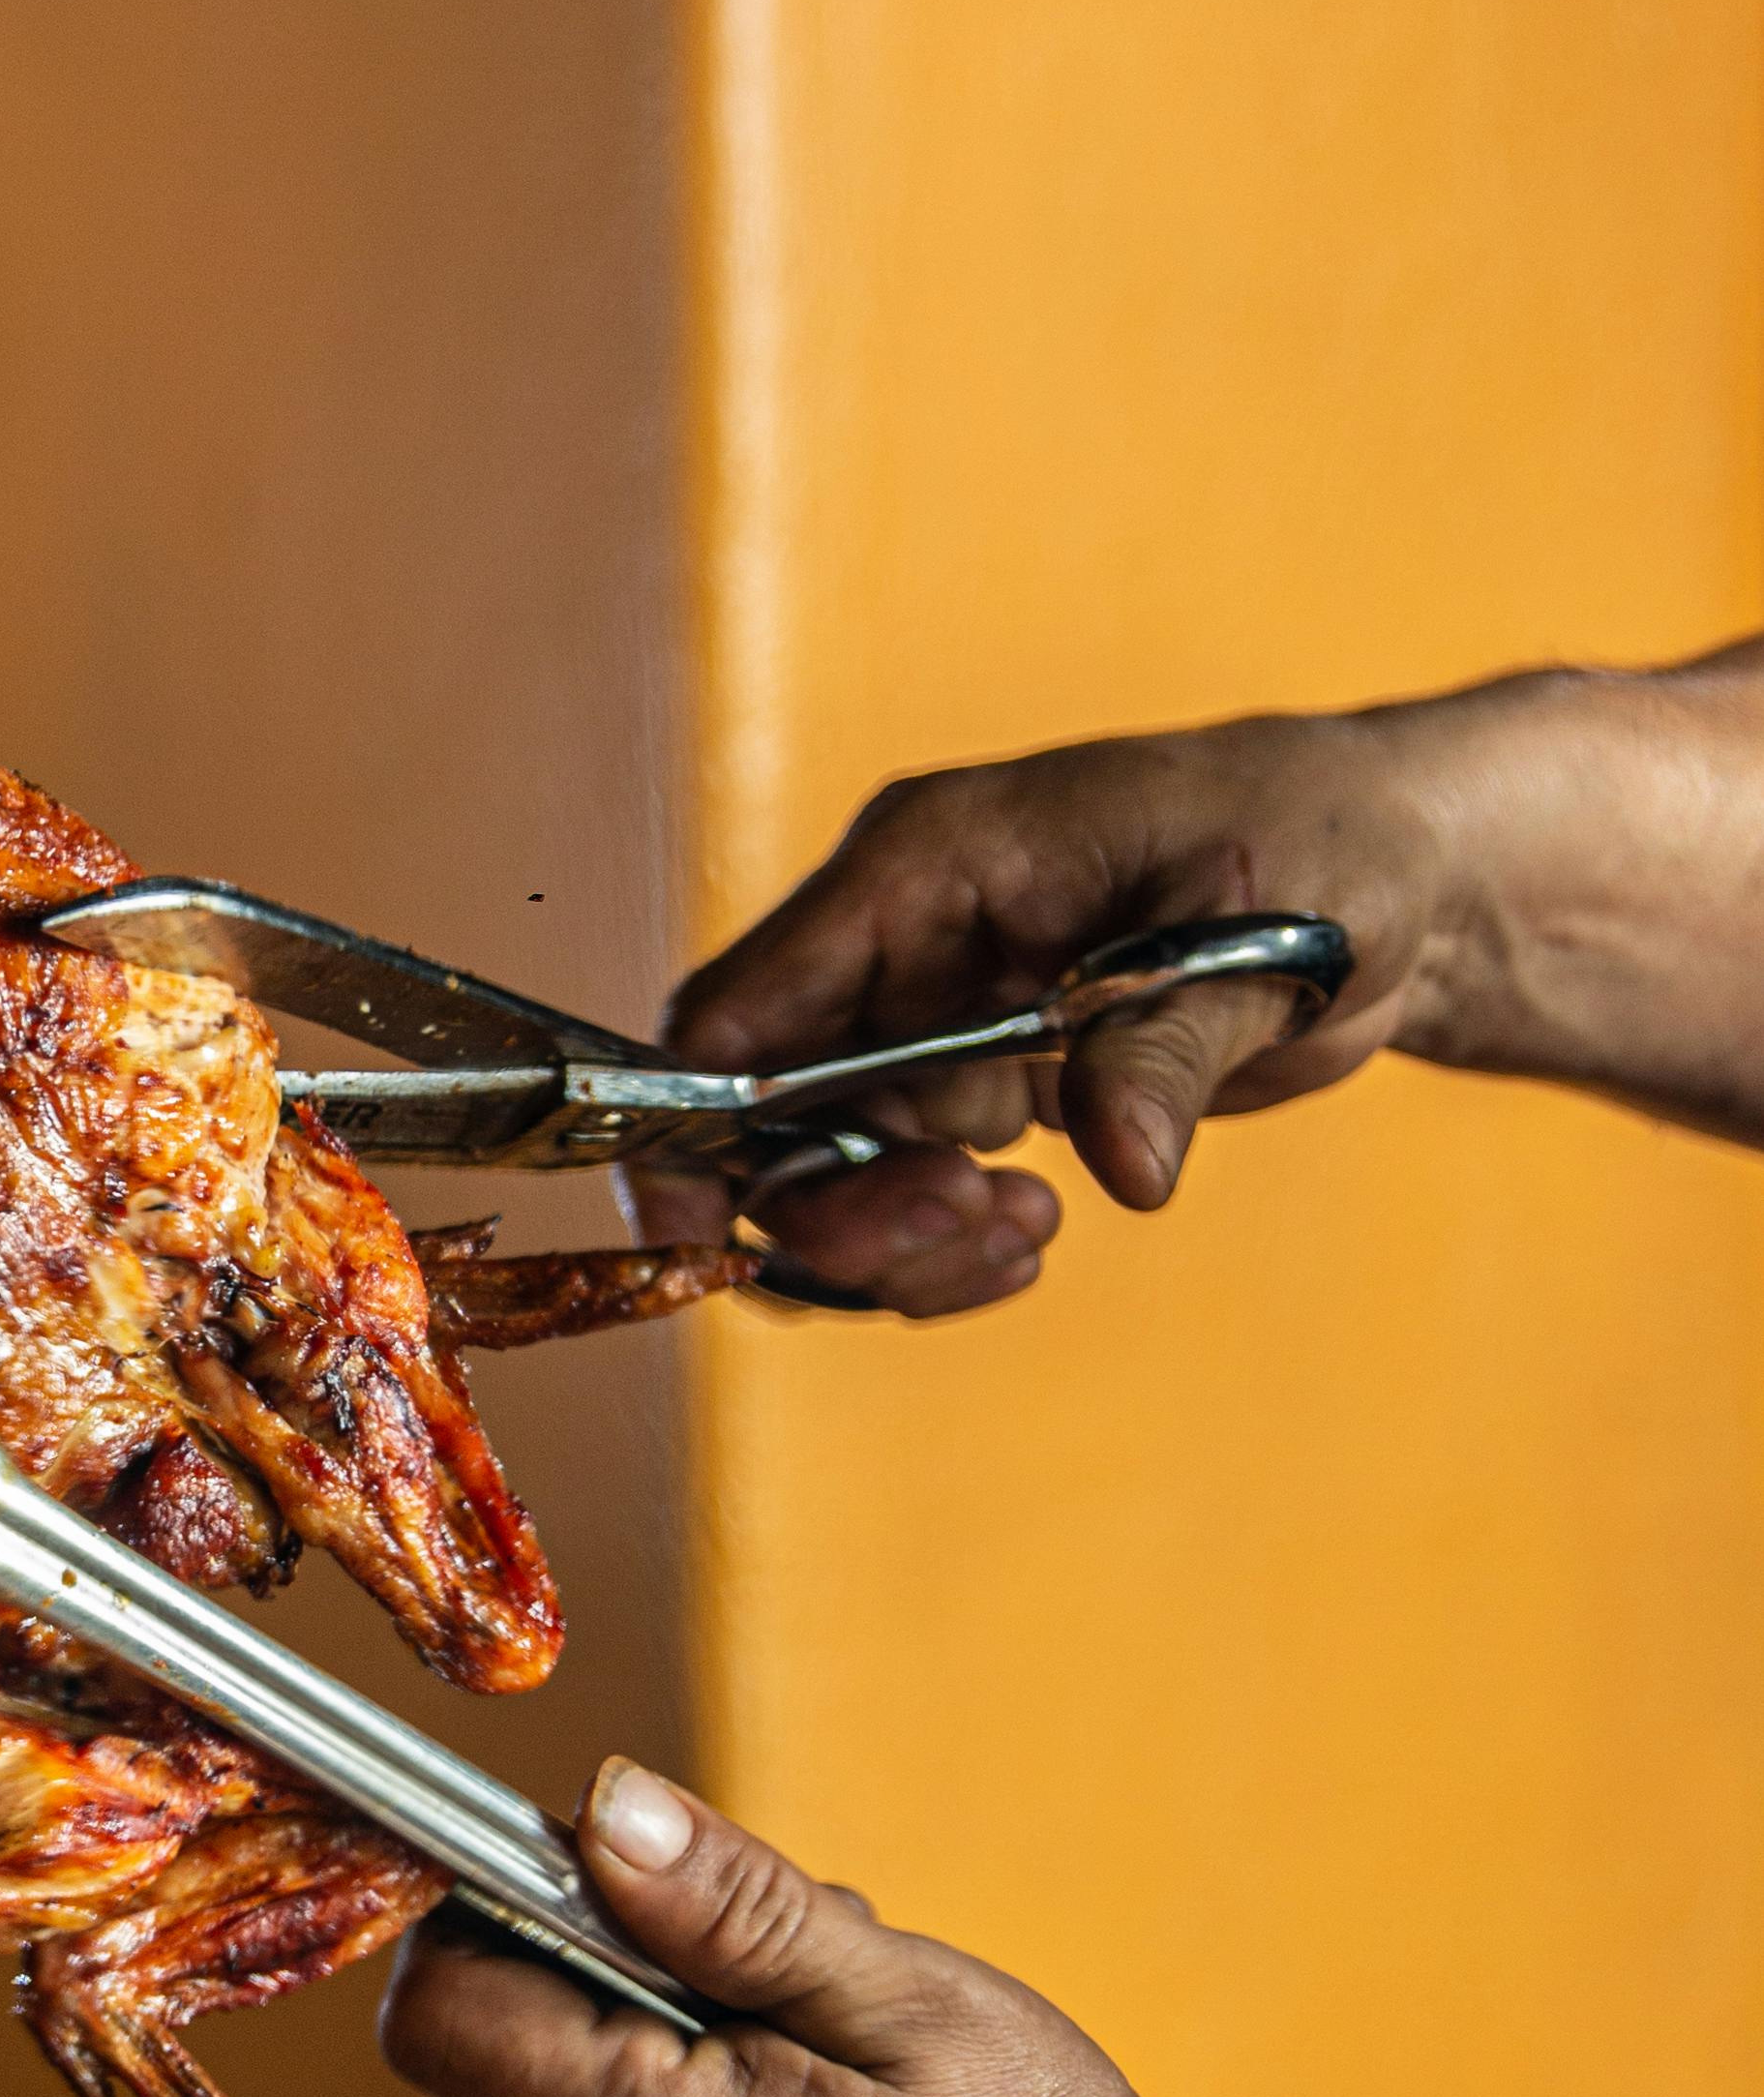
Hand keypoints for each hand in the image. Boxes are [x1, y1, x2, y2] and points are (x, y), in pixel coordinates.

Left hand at [381, 1761, 1232, 2096]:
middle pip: (514, 2030)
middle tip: (796, 1963)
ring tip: (843, 2045)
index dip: (482, 1905)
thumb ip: (737, 1909)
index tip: (599, 1864)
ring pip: (580, 2082)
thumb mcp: (908, 2003)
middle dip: (623, 1952)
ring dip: (679, 2023)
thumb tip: (601, 1811)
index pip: (438, 2011)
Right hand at [642, 697, 1468, 1315]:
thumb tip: (1120, 1163)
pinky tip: (1038, 1232)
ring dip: (903, 1236)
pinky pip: (909, 1197)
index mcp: (928, 861)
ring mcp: (935, 1021)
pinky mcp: (983, 1089)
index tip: (701, 1220)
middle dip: (844, 1200)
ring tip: (1032, 1228)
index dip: (694, 1114)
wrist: (1402, 884)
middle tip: (975, 1213)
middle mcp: (902, 945)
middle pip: (771, 1110)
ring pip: (833, 1172)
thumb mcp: (1264, 933)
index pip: (746, 995)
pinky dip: (949, 1248)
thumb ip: (1170, 1044)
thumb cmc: (1327, 848)